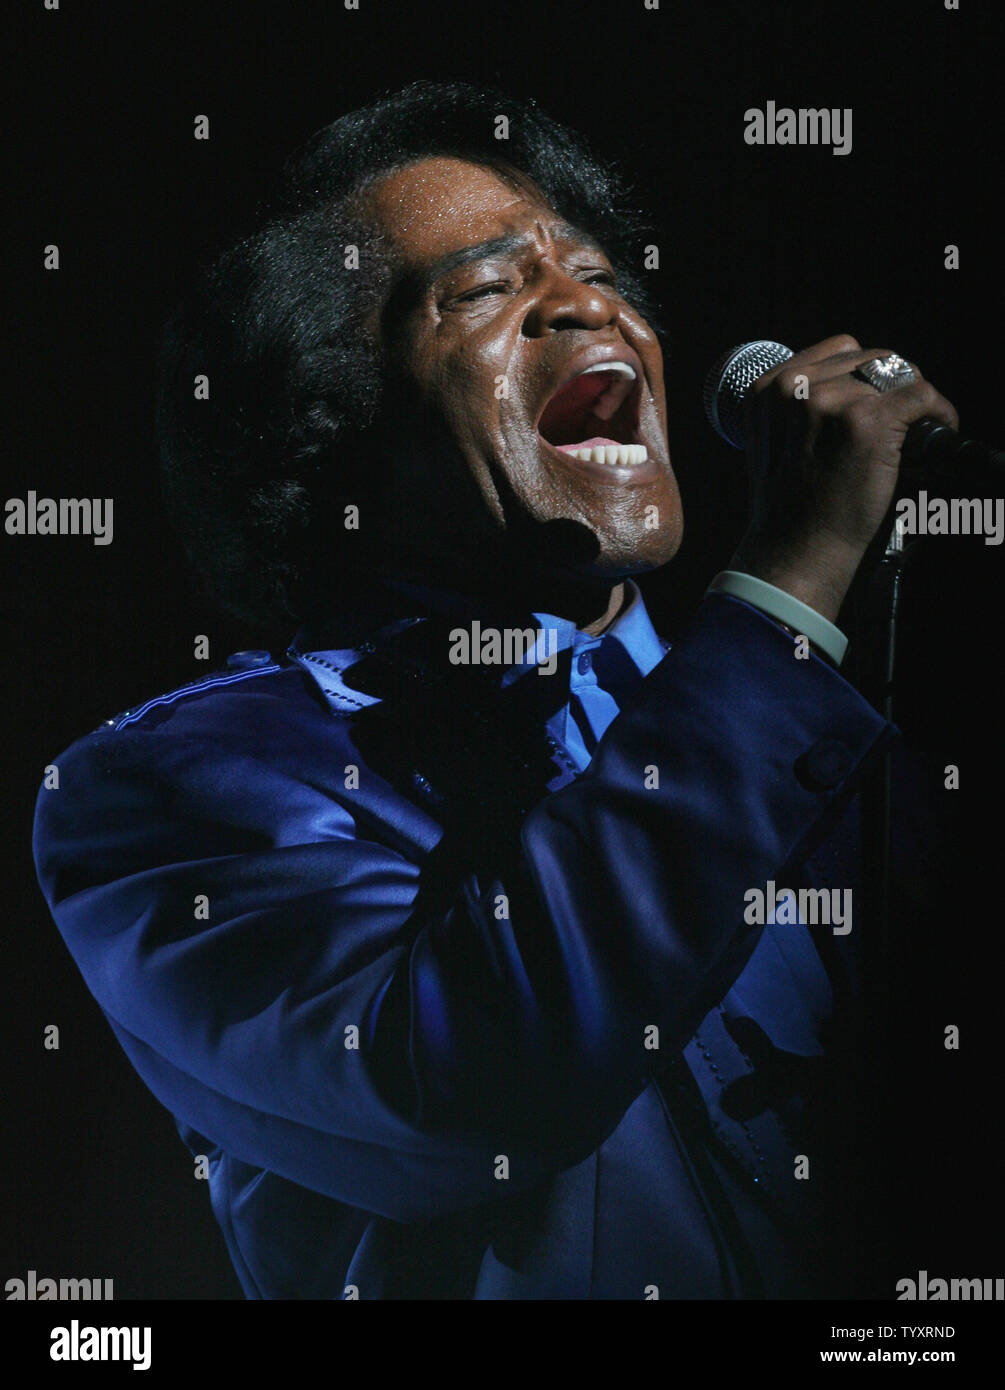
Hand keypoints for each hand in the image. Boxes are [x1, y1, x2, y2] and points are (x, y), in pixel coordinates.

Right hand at [730, 334, 958, 621]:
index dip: (864, 374)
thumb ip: (801, 408)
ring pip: (897, 374)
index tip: (877, 398)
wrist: (797, 551)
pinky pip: (920, 394)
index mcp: (767, 390)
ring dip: (913, 401)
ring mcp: (832, 401)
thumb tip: (855, 387)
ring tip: (914, 431)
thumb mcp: (776, 443)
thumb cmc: (790, 509)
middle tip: (902, 418)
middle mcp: (794, 388)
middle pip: (870, 358)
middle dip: (891, 386)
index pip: (837, 351)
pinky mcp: (869, 419)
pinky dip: (938, 411)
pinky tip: (938, 429)